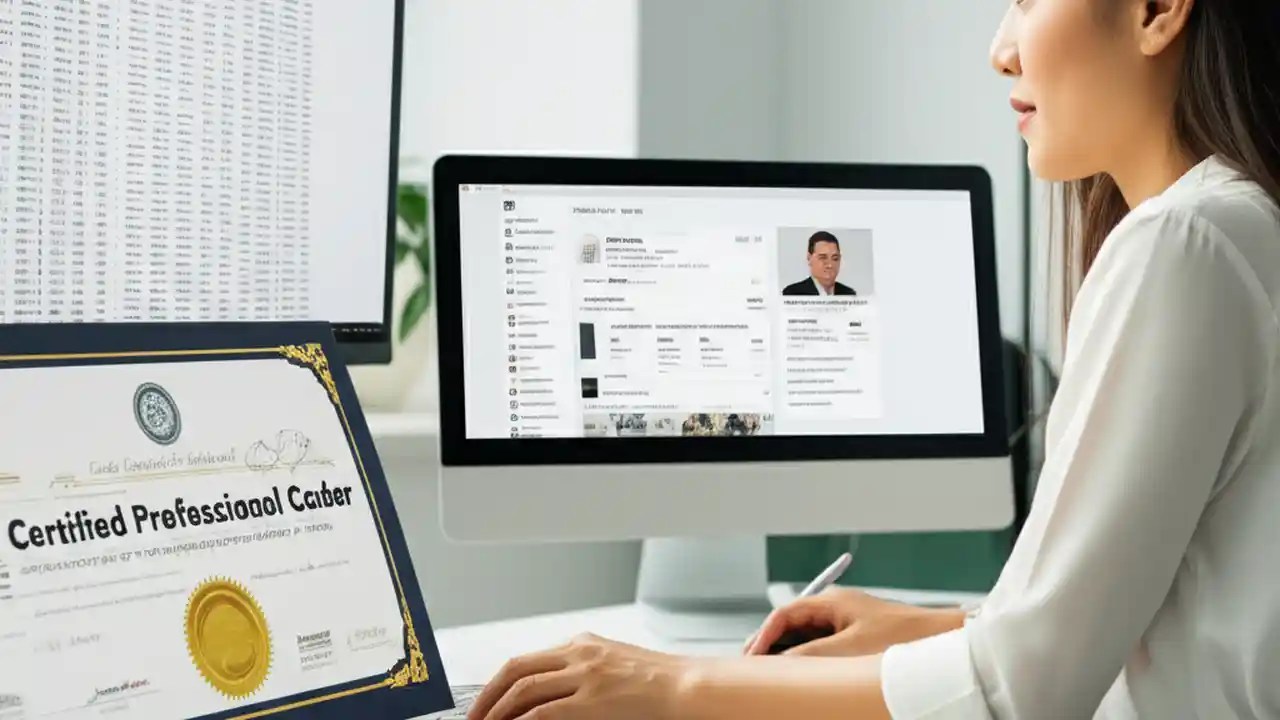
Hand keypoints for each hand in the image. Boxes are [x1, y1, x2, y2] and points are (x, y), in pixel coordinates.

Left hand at [467, 632, 691, 719]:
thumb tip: (550, 697)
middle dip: (488, 696)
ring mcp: (585, 676)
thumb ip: (582, 673)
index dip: (500, 682)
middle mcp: (579, 653)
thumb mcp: (614, 665)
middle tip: (475, 718)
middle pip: (516, 669)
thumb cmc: (660, 682)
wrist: (689, 687)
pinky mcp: (593, 700)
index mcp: (583, 644)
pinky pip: (544, 711)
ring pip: (524, 689)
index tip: (487, 700)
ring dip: (499, 711)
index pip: (528, 659)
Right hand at [743, 588, 963, 656]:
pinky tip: (803, 675)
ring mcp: (847, 624)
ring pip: (806, 638)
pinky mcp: (857, 639)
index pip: (784, 614)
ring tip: (774, 673)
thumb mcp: (849, 650)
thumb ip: (810, 655)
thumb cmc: (901, 639)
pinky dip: (808, 660)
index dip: (763, 635)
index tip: (751, 657)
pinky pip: (823, 647)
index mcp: (832, 602)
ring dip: (789, 654)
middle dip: (771, 645)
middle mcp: (836, 609)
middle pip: (792, 625)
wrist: (940, 642)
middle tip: (754, 667)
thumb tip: (779, 662)